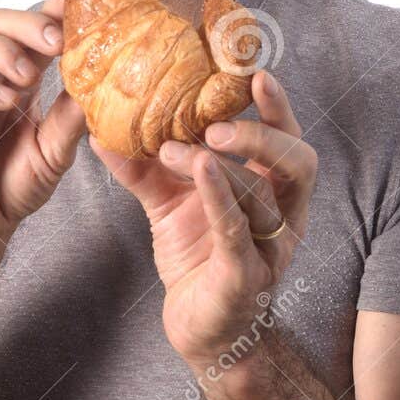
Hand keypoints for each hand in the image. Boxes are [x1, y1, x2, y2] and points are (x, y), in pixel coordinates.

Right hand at [0, 0, 85, 260]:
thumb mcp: (56, 151)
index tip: (79, 3)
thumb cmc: (12, 187)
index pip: (27, 27)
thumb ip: (71, 116)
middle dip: (25, 22)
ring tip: (29, 74)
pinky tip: (6, 99)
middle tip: (56, 40)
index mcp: (13, 78)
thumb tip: (104, 81)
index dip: (50, 9)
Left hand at [90, 71, 316, 369]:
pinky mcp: (246, 277)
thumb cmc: (195, 259)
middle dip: (262, 133)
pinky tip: (201, 169)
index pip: (290, 139)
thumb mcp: (167, 203)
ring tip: (177, 149)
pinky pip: (239, 232)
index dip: (278, 107)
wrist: (197, 327)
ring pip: (262, 195)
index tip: (255, 72)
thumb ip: (143, 167)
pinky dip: (220, 197)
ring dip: (218, 166)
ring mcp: (270, 249)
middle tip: (215, 122)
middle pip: (298, 162)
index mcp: (274, 191)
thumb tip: (101, 127)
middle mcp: (284, 216)